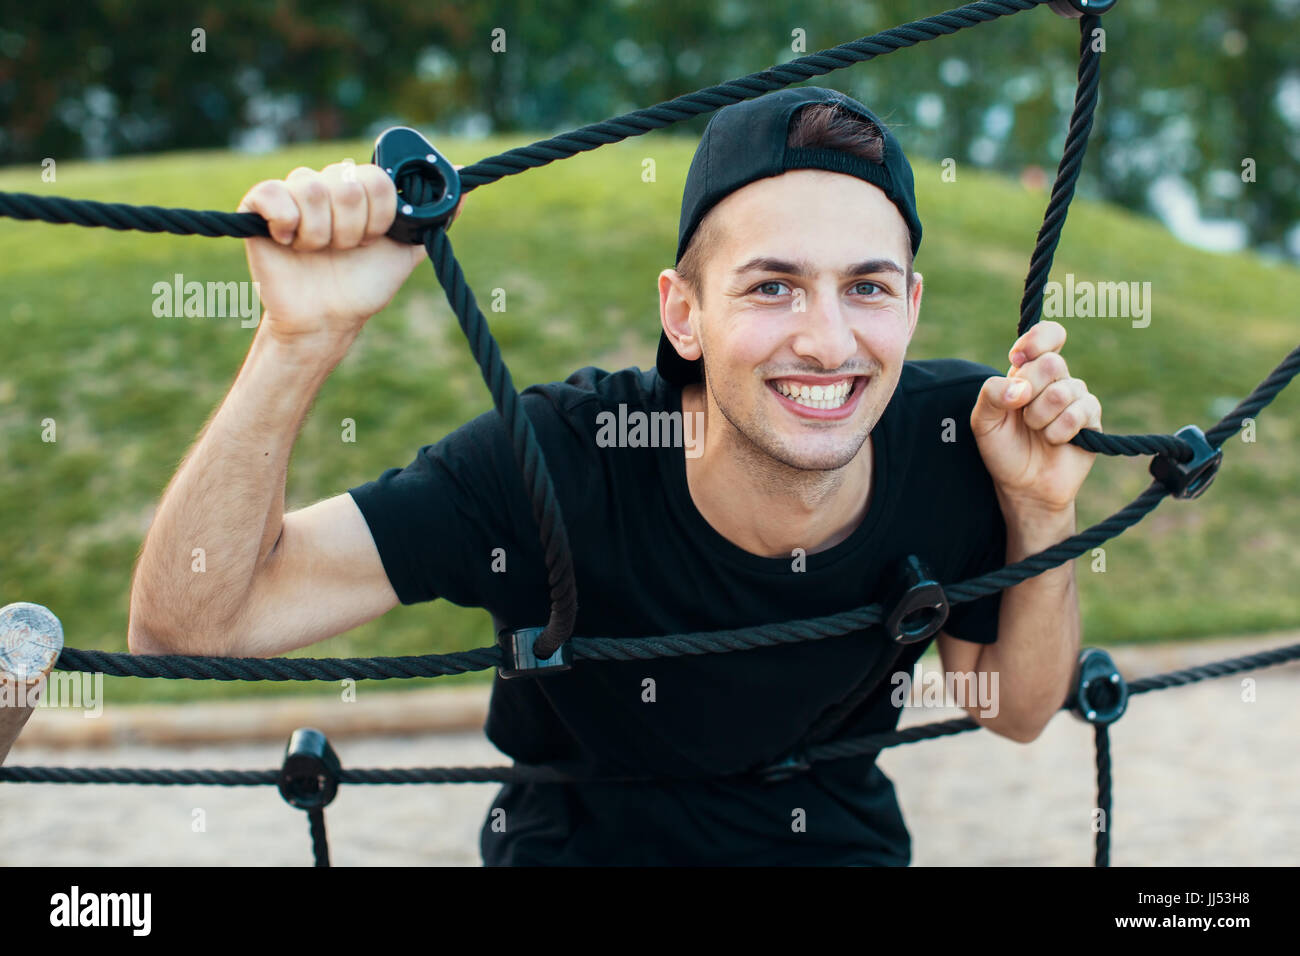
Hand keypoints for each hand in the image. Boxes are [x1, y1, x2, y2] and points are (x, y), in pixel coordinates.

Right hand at [237, 161, 466, 346]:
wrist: (327, 320)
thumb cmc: (363, 286)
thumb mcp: (406, 251)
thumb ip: (432, 217)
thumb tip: (464, 185)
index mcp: (361, 190)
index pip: (378, 177)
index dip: (380, 215)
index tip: (374, 240)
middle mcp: (329, 185)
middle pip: (349, 183)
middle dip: (354, 230)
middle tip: (345, 250)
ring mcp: (293, 194)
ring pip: (313, 189)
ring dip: (323, 234)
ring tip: (318, 253)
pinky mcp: (259, 206)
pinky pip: (272, 192)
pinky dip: (286, 220)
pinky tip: (290, 241)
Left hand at [970, 321, 1101, 514]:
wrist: (1024, 487)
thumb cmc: (1003, 450)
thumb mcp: (983, 421)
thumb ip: (992, 394)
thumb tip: (1020, 387)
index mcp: (1029, 372)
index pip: (1047, 335)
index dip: (1037, 340)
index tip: (1017, 358)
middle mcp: (1055, 379)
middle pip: (1051, 363)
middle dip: (1030, 392)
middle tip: (1022, 414)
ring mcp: (1076, 397)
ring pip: (1064, 391)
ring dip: (1041, 417)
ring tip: (1037, 432)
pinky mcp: (1092, 418)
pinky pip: (1080, 412)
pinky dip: (1059, 430)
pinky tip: (1054, 441)